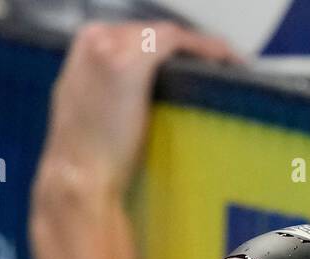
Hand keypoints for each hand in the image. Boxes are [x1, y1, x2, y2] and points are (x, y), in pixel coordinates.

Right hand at [37, 21, 237, 199]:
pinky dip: (204, 47)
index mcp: (85, 48)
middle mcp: (94, 39)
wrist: (80, 176)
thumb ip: (116, 90)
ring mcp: (109, 48)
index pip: (137, 34)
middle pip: (152, 31)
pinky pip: (175, 41)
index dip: (172, 46)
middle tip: (222, 61)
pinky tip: (226, 59)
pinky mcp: (127, 63)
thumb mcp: (97, 109)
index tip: (197, 59)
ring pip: (166, 34)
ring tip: (229, 61)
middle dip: (188, 46)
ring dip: (202, 45)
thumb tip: (150, 93)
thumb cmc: (91, 155)